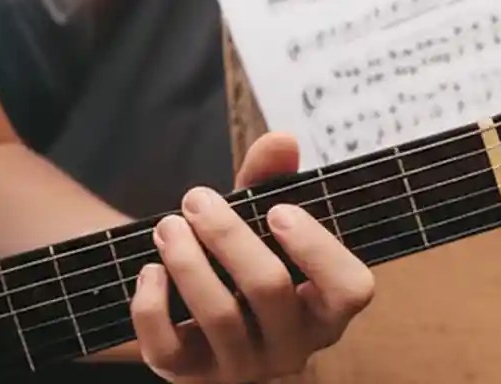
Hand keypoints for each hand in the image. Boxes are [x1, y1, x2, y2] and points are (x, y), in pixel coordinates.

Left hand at [129, 132, 374, 382]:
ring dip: (187, 261)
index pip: (350, 289)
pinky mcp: (192, 378)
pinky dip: (152, 305)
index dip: (317, 249)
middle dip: (227, 235)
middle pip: (270, 289)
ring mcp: (242, 368)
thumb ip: (270, 177)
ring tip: (167, 225)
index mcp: (324, 309)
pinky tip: (150, 270)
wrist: (190, 309)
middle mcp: (292, 346)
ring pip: (220, 316)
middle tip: (196, 198)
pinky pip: (169, 348)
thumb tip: (281, 140)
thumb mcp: (257, 218)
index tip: (278, 210)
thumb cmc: (239, 259)